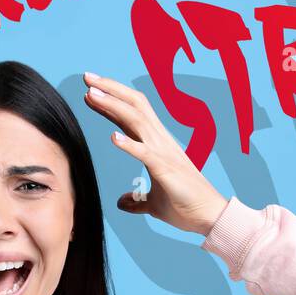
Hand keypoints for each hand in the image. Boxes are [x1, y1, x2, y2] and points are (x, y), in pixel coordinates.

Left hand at [81, 72, 228, 236]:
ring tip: (91, 94)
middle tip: (86, 77)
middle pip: (134, 105)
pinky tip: (112, 137)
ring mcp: (164, 153)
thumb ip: (136, 200)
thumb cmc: (184, 206)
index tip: (90, 91)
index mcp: (156, 144)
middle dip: (110, 89)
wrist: (209, 216)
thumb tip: (122, 203)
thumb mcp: (152, 203)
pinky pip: (145, 153)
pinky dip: (129, 144)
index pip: (130, 115)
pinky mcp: (166, 170)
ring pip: (136, 120)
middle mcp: (160, 141)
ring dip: (113, 106)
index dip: (111, 101)